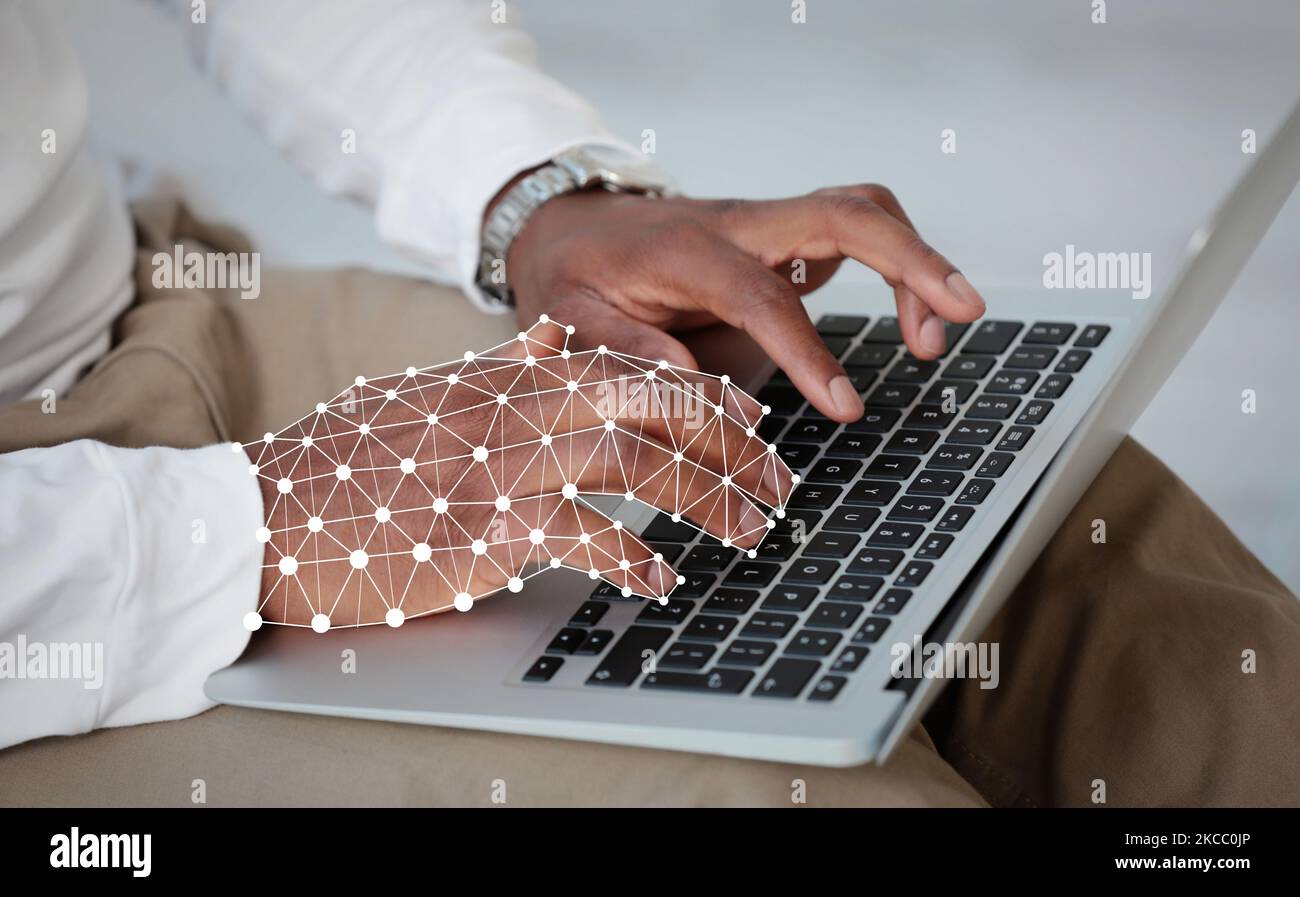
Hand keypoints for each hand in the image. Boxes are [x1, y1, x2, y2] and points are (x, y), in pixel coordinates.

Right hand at [243, 319, 793, 630]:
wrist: (272, 508)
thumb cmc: (354, 457)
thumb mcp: (431, 390)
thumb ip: (504, 362)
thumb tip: (556, 335)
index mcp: (508, 376)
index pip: (629, 364)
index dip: (702, 387)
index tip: (752, 412)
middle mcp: (514, 407)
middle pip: (649, 401)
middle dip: (729, 439)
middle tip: (780, 481)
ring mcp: (500, 463)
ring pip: (631, 459)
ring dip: (704, 495)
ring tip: (751, 530)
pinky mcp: (482, 526)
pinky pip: (577, 535)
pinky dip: (628, 557)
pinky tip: (661, 579)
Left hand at [506, 184, 985, 421]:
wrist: (576, 226)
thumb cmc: (577, 277)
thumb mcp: (568, 316)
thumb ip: (621, 348)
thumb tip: (689, 384)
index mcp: (688, 251)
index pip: (762, 294)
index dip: (808, 351)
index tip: (847, 407)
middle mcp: (739, 225)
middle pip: (842, 214)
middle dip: (910, 258)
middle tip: (963, 312)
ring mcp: (768, 225)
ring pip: (862, 210)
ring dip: (915, 262)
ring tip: (935, 339)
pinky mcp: (785, 236)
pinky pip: (858, 230)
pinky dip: (901, 266)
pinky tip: (913, 322)